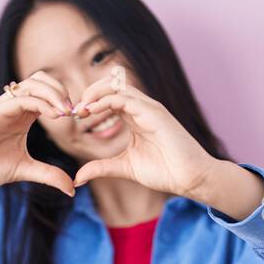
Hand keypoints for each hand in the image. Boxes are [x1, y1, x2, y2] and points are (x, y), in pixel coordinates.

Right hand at [0, 71, 77, 197]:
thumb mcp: (24, 170)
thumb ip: (49, 174)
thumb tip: (72, 188)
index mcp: (22, 115)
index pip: (48, 93)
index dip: (68, 100)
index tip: (83, 116)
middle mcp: (12, 106)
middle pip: (42, 80)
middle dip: (63, 91)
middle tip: (76, 112)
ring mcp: (2, 106)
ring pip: (33, 84)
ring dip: (55, 94)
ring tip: (67, 112)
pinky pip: (20, 98)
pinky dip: (40, 102)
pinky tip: (54, 116)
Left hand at [70, 82, 217, 196]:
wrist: (189, 178)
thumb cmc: (164, 171)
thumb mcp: (124, 168)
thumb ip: (101, 167)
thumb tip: (77, 178)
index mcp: (135, 118)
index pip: (109, 98)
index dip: (90, 103)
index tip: (75, 116)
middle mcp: (142, 108)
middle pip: (111, 86)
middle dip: (90, 93)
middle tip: (75, 109)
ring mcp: (149, 108)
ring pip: (117, 87)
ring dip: (95, 94)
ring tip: (81, 107)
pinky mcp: (154, 112)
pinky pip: (125, 98)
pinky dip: (106, 101)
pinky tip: (92, 110)